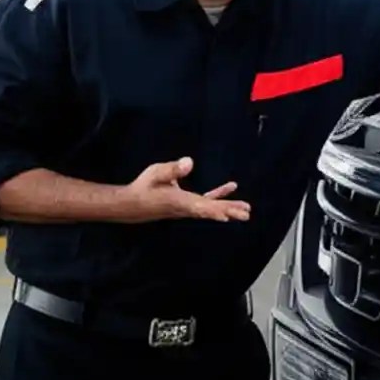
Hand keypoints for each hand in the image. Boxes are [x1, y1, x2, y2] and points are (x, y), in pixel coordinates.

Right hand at [120, 158, 250, 222]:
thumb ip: (173, 169)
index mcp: (179, 201)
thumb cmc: (144, 187)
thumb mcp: (156, 173)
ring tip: (246, 211)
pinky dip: (218, 198)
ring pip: (211, 209)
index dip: (213, 211)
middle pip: (210, 210)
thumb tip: (189, 162)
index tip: (227, 217)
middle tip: (246, 213)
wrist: (132, 203)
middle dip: (228, 211)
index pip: (199, 207)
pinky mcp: (187, 205)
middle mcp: (186, 207)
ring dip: (228, 208)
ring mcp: (188, 208)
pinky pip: (206, 202)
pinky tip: (229, 189)